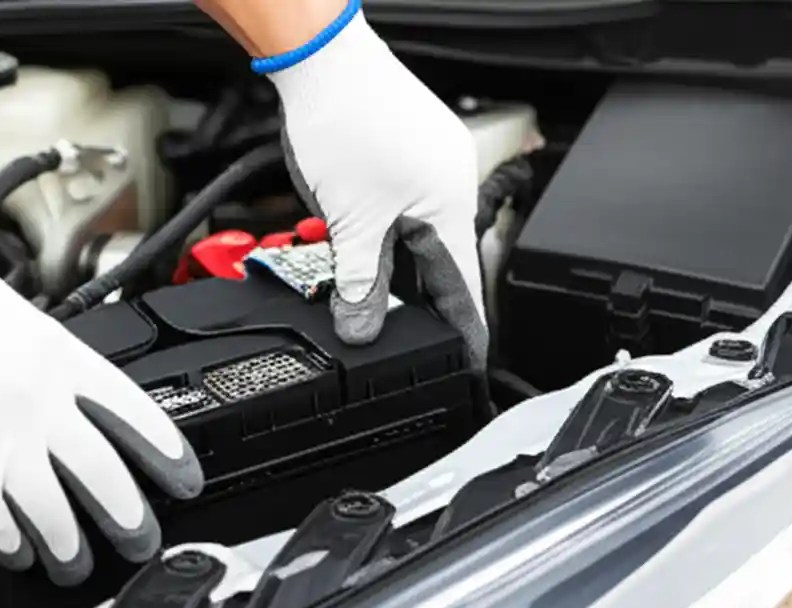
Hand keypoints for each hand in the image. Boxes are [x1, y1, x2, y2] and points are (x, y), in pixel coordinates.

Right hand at [0, 228, 203, 584]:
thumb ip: (40, 344)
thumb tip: (59, 370)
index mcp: (55, 358)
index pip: (132, 412)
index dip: (166, 451)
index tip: (183, 476)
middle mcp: (36, 407)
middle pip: (104, 477)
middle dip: (130, 517)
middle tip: (142, 538)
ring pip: (54, 514)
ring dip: (70, 547)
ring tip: (76, 565)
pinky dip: (14, 545)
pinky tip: (21, 554)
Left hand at [267, 9, 487, 367]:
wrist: (321, 58)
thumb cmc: (343, 119)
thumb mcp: (349, 221)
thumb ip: (359, 281)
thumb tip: (362, 327)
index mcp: (448, 208)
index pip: (463, 288)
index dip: (464, 332)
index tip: (469, 365)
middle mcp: (450, 185)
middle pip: (442, 263)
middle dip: (423, 303)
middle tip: (413, 341)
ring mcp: (432, 163)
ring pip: (421, 235)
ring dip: (398, 267)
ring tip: (375, 295)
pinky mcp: (409, 149)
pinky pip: (409, 207)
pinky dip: (390, 234)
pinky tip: (366, 243)